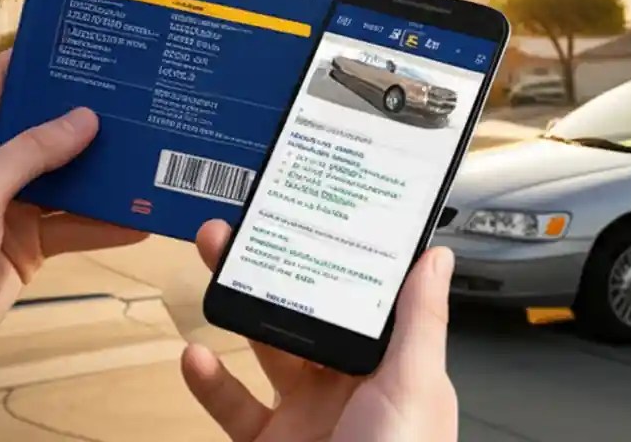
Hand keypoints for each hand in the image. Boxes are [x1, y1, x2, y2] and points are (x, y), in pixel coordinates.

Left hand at [0, 51, 147, 418]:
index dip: (40, 58)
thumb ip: (28, 155)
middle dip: (90, 115)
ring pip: (70, 178)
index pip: (1, 82)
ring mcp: (12, 208)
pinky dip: (109, 223)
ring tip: (156, 152)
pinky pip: (77, 225)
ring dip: (108, 170)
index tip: (90, 41)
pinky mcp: (31, 247)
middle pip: (46, 129)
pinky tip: (144, 217)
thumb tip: (85, 117)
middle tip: (144, 95)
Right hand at [181, 220, 457, 441]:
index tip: (310, 214)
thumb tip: (436, 257)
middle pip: (304, 314)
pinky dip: (210, 382)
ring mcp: (306, 416)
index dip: (335, 256)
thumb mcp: (414, 388)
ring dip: (235, 309)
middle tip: (240, 229)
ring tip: (211, 267)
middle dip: (272, 270)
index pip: (361, 296)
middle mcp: (349, 386)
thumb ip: (418, 322)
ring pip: (264, 350)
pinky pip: (234, 407)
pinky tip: (194, 356)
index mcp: (392, 367)